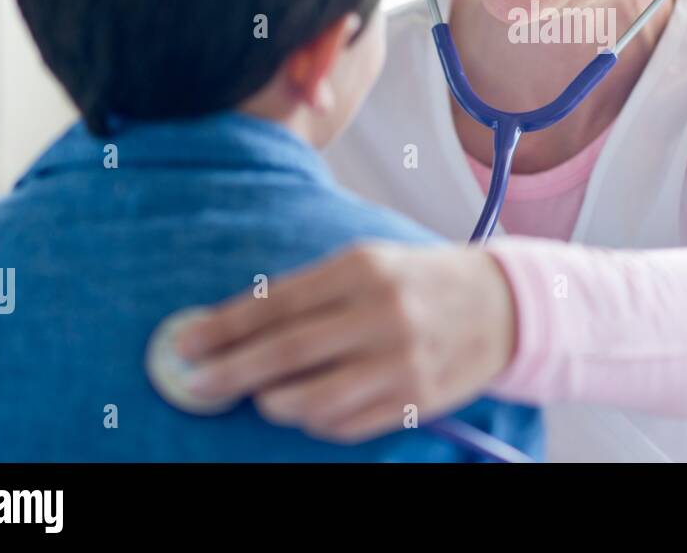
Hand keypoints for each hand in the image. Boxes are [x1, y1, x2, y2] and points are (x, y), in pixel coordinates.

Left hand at [173, 242, 517, 442]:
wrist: (501, 303)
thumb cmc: (420, 279)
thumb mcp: (370, 262)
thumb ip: (311, 291)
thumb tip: (237, 326)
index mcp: (364, 268)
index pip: (278, 302)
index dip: (225, 326)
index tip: (185, 342)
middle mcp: (382, 313)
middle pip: (287, 352)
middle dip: (230, 371)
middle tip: (192, 383)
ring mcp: (401, 360)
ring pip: (312, 400)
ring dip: (273, 403)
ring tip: (262, 397)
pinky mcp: (415, 400)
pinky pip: (345, 425)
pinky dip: (317, 422)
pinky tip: (311, 408)